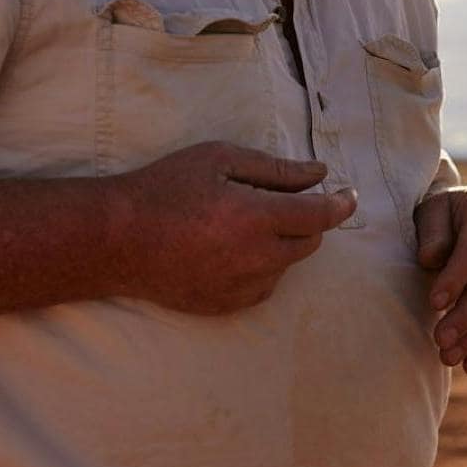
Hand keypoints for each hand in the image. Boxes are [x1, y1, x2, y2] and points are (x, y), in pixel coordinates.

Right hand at [116, 141, 356, 314]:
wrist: (117, 239)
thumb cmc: (166, 187)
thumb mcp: (219, 160)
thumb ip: (276, 169)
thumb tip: (320, 175)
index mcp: (256, 218)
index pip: (319, 216)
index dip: (340, 204)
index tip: (349, 194)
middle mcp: (255, 259)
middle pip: (308, 243)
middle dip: (308, 220)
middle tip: (285, 201)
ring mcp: (240, 288)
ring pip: (286, 265)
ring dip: (283, 243)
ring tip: (245, 222)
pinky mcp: (225, 306)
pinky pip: (263, 286)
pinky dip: (263, 267)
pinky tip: (233, 248)